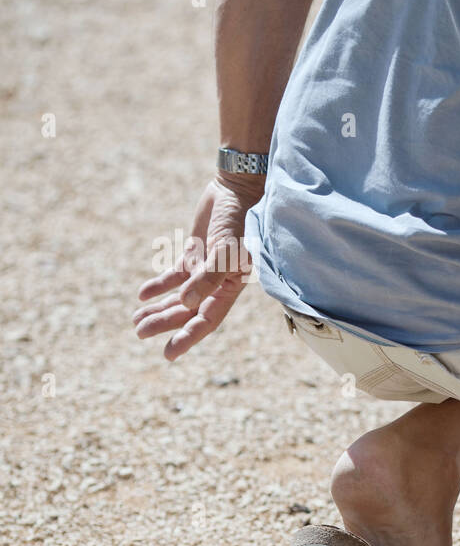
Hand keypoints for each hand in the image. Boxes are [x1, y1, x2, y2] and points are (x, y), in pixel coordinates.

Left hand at [133, 174, 261, 359]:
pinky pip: (174, 275)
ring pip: (179, 296)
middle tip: (139, 333)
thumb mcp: (226, 249)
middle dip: (164, 323)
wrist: (236, 191)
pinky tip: (142, 295)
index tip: (167, 354)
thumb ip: (208, 277)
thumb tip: (185, 303)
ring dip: (159, 308)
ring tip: (135, 321)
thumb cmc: (238, 221)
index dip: (188, 337)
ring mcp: (205, 269)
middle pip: (188, 311)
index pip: (207, 320)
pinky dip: (159, 285)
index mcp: (231, 288)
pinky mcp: (194, 254)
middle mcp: (218, 283)